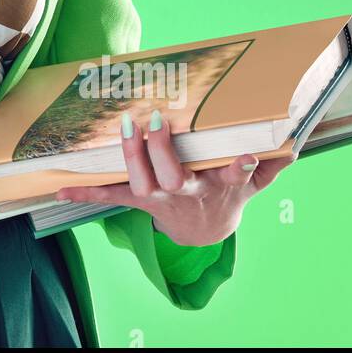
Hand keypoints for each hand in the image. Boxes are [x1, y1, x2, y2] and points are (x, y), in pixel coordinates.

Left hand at [53, 109, 298, 246]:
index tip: (245, 155)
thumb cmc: (224, 197)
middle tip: (160, 120)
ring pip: (143, 182)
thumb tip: (292, 148)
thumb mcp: (251, 185)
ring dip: (131, 156)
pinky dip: (84, 193)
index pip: (234, 177)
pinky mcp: (138, 200)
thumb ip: (269, 167)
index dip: (238, 168)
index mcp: (218, 185)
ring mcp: (160, 198)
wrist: (203, 232)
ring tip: (126, 127)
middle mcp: (186, 192)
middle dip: (165, 150)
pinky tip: (60, 189)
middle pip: (175, 176)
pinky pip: (110, 196)